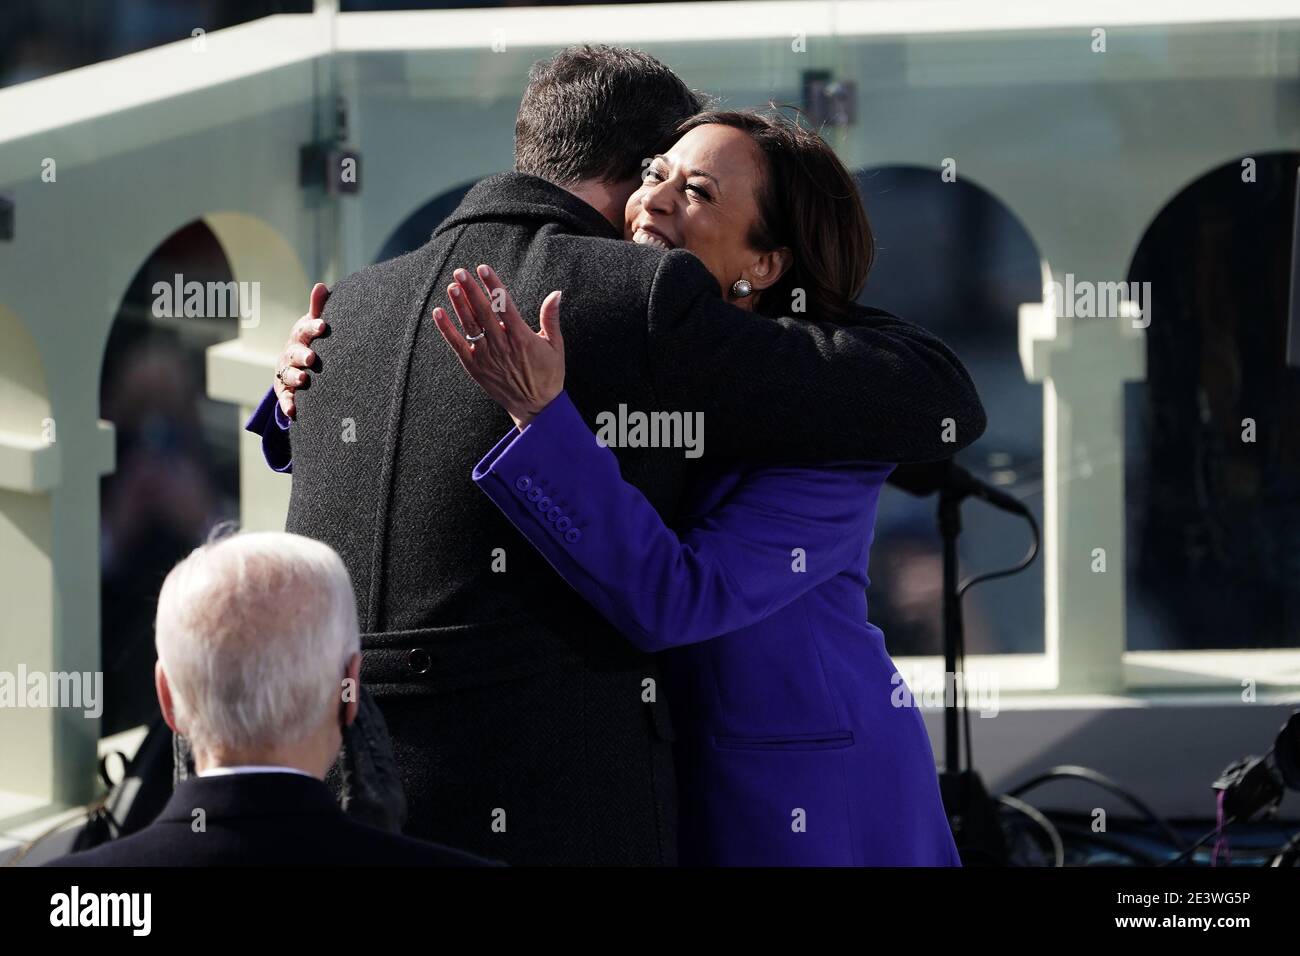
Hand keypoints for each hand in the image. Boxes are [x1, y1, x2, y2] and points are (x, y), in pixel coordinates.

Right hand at [274, 282, 328, 419]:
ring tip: (303, 380)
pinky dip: (288, 404)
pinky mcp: (284, 390)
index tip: (324, 325)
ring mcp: (285, 372)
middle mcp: (289, 354)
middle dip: (302, 355)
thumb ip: (318, 308)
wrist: (296, 363)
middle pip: (294, 354)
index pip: (305, 330)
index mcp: (299, 337)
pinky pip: (285, 398)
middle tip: (312, 357)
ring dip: (295, 377)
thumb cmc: (310, 340)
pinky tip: (293, 411)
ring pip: (288, 375)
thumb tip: (322, 285)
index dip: (313, 327)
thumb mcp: (314, 325)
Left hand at [432, 264, 563, 429]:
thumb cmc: (548, 374)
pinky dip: (447, 329)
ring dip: (459, 304)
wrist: (535, 407)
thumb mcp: (555, 345)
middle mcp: (502, 346)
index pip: (504, 305)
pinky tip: (439, 312)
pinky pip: (457, 345)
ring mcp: (486, 357)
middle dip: (471, 290)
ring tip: (452, 286)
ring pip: (470, 325)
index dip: (492, 285)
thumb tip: (556, 293)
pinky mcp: (475, 367)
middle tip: (461, 272)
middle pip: (483, 312)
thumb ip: (551, 317)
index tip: (483, 269)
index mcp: (522, 338)